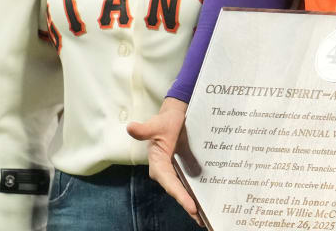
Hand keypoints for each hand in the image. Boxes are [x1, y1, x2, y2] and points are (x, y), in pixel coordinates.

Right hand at [127, 97, 196, 220]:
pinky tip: (205, 204)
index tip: (192, 206)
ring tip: (205, 219)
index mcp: (157, 164)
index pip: (169, 183)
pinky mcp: (181, 170)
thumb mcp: (155, 124)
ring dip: (192, 204)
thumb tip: (131, 128)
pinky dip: (195, 195)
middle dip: (187, 205)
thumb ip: (144, 129)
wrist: (174, 116)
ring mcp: (173, 172)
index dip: (180, 195)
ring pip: (182, 191)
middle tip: (201, 219)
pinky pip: (188, 185)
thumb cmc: (164, 121)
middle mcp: (164, 171)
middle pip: (177, 191)